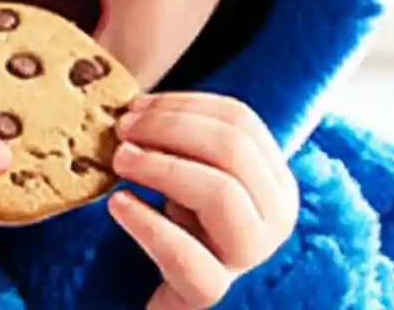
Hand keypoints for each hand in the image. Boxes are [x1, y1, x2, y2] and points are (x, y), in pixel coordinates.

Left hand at [107, 92, 298, 309]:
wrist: (170, 292)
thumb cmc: (180, 223)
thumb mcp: (190, 175)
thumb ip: (180, 140)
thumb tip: (135, 103)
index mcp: (273, 179)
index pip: (240, 121)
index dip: (184, 105)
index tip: (137, 106)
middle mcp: (275, 216)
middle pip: (233, 150)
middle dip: (170, 129)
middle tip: (123, 131)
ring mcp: (247, 256)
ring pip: (221, 194)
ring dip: (162, 167)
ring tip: (120, 162)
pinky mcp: (209, 293)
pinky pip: (186, 257)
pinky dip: (148, 223)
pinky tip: (119, 204)